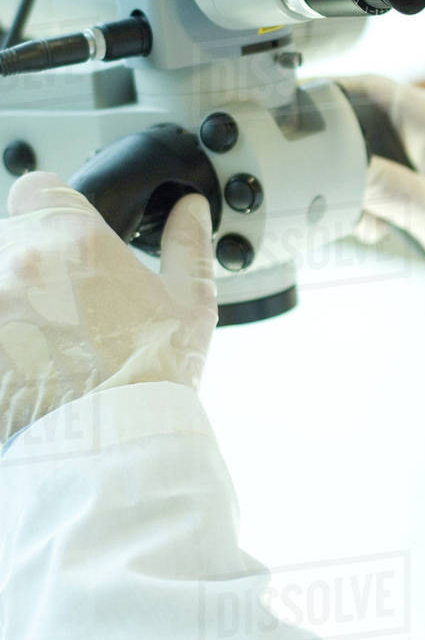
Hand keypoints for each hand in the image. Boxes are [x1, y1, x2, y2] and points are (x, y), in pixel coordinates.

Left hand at [0, 173, 217, 443]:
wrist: (113, 452)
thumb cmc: (153, 381)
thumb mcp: (190, 307)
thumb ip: (188, 246)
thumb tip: (191, 211)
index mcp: (75, 241)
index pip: (37, 188)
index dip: (52, 209)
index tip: (63, 239)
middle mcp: (21, 264)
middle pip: (11, 237)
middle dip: (33, 265)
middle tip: (64, 306)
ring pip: (0, 281)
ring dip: (16, 300)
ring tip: (45, 340)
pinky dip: (9, 338)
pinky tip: (29, 360)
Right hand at [341, 75, 424, 331]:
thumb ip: (384, 188)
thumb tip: (337, 170)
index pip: (372, 86)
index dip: (330, 91)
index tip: (295, 106)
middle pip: (367, 119)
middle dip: (339, 150)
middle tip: (317, 178)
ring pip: (374, 152)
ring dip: (357, 182)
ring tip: (355, 215)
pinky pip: (389, 175)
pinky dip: (374, 197)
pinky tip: (374, 226)